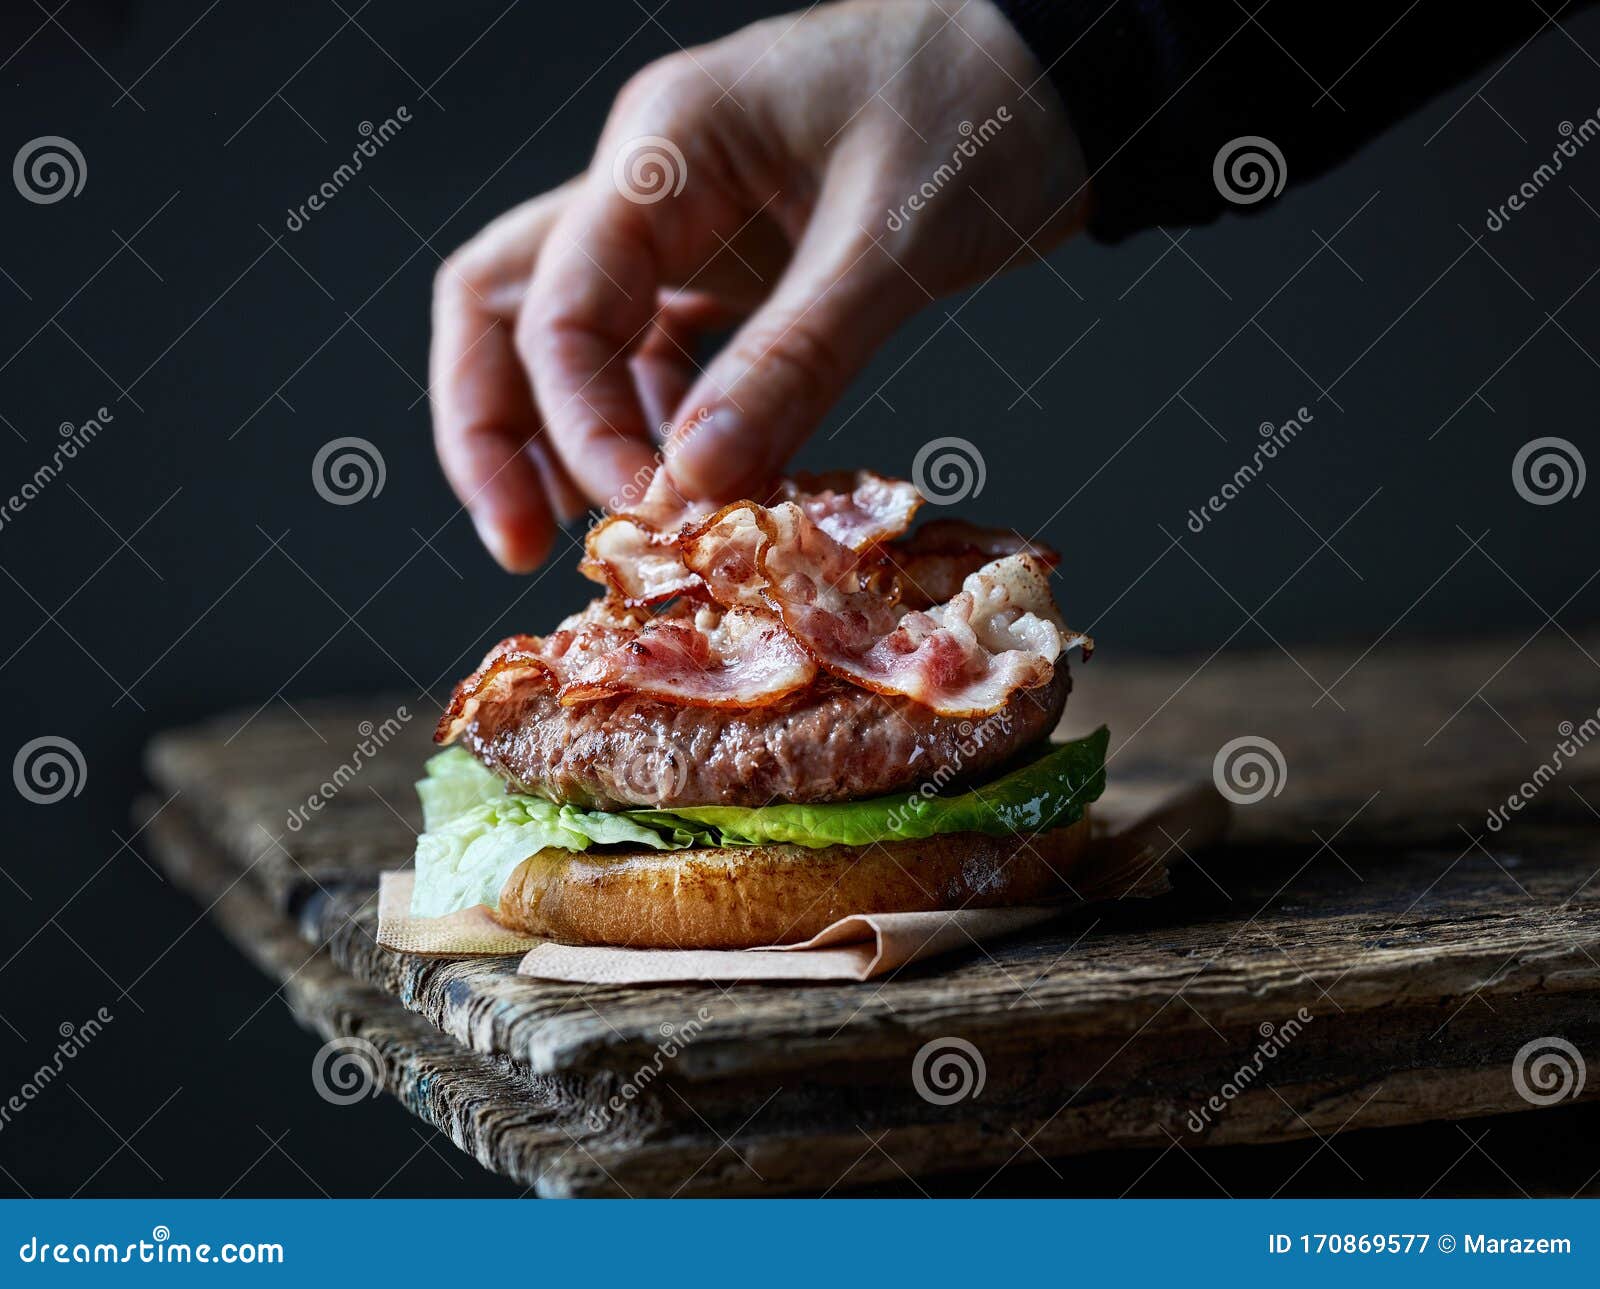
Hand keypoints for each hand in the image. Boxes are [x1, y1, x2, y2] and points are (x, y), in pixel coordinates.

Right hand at [432, 0, 1089, 570]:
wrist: (1060, 79)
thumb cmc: (984, 111)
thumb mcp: (890, 239)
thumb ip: (793, 361)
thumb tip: (696, 481)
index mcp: (665, 148)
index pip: (556, 300)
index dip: (576, 424)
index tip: (647, 512)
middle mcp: (651, 185)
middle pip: (509, 307)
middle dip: (497, 429)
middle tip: (521, 545)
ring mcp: (687, 228)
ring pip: (575, 339)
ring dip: (577, 439)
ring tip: (618, 539)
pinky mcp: (735, 270)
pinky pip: (662, 357)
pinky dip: (664, 427)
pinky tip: (693, 491)